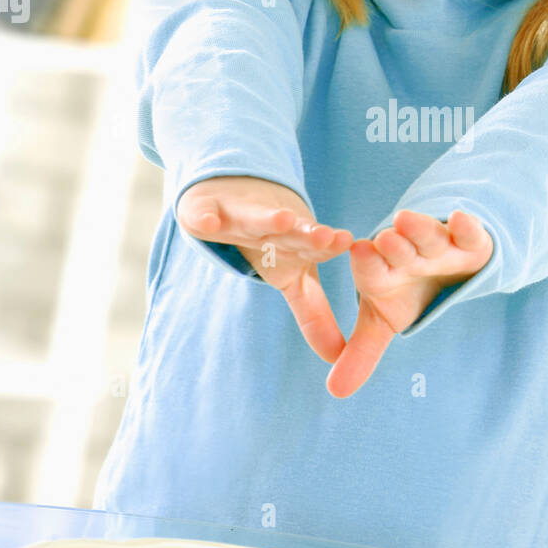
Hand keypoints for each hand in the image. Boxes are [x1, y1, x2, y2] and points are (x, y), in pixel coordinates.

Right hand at [176, 176, 352, 363]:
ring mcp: (237, 216)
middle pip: (290, 230)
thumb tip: (339, 358)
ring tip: (283, 220)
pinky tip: (207, 224)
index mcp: (294, 243)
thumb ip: (314, 316)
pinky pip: (202, 213)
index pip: (314, 245)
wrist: (232, 190)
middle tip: (326, 234)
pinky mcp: (205, 209)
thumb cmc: (271, 243)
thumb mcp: (292, 279)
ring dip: (267, 220)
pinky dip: (204, 217)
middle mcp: (270, 226)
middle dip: (307, 232)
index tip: (345, 240)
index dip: (329, 244)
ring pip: (253, 218)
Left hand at [325, 209, 493, 398]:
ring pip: (428, 236)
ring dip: (420, 229)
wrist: (446, 266)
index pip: (372, 267)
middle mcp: (407, 254)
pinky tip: (458, 219)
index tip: (359, 252)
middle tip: (385, 239)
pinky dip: (465, 227)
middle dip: (393, 244)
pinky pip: (467, 233)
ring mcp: (438, 245)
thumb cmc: (407, 291)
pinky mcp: (468, 242)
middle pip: (399, 247)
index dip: (367, 262)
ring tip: (407, 220)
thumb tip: (334, 392)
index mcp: (382, 271)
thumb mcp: (385, 322)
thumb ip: (361, 352)